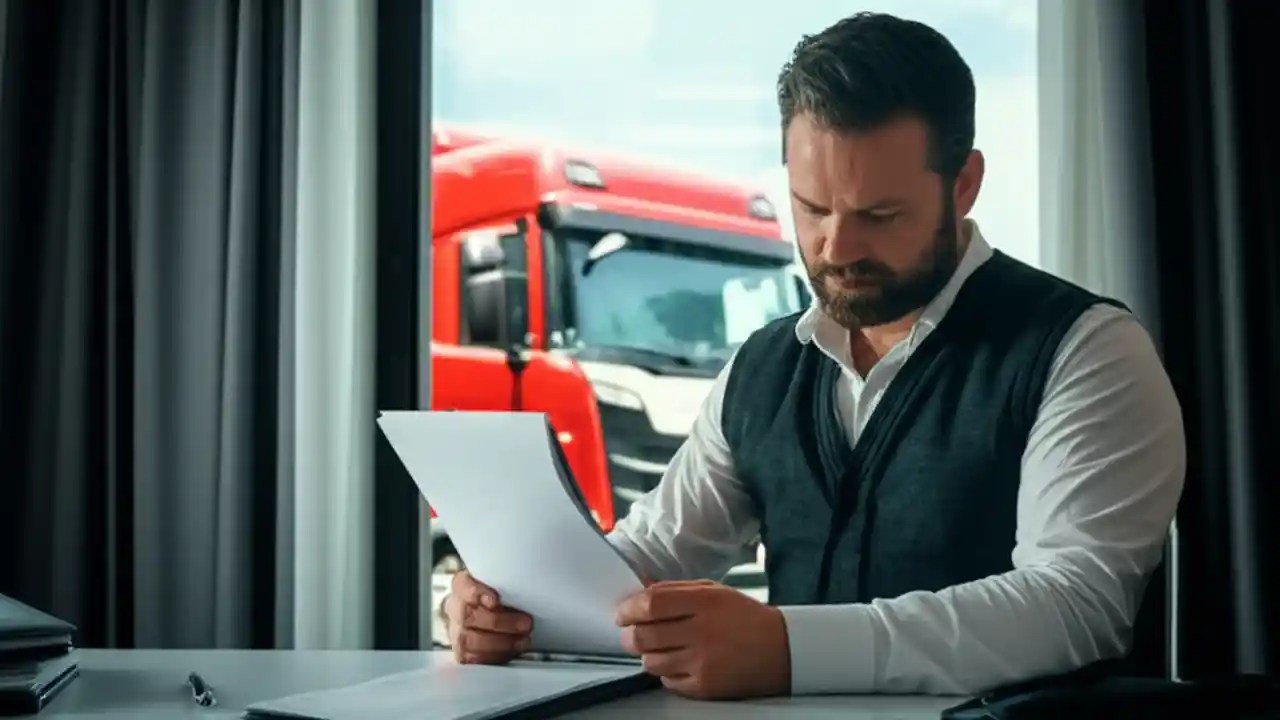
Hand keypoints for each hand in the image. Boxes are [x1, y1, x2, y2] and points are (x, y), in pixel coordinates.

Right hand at [442, 570, 533, 664]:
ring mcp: (456, 631)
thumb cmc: (502, 596)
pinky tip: (513, 650)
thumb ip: (511, 583)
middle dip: (498, 622)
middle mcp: (454, 607)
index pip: (461, 585)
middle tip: (525, 623)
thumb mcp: (505, 583)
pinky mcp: (462, 653)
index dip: (475, 593)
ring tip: (523, 640)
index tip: (495, 600)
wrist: (491, 615)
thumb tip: (530, 584)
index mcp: (462, 585)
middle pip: (466, 615)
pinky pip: (473, 658)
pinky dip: (496, 656)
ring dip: (500, 642)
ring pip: (468, 640)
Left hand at [615, 580, 790, 699]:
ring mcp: (702, 661)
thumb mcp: (714, 592)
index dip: (629, 609)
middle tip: (633, 632)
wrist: (781, 649)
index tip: (622, 613)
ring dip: (649, 654)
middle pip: (644, 635)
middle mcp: (701, 631)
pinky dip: (667, 673)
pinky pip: (667, 681)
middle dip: (631, 634)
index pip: (651, 604)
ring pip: (651, 661)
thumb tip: (640, 588)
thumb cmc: (744, 617)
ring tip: (662, 647)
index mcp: (704, 601)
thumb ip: (676, 589)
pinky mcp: (705, 686)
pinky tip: (681, 662)